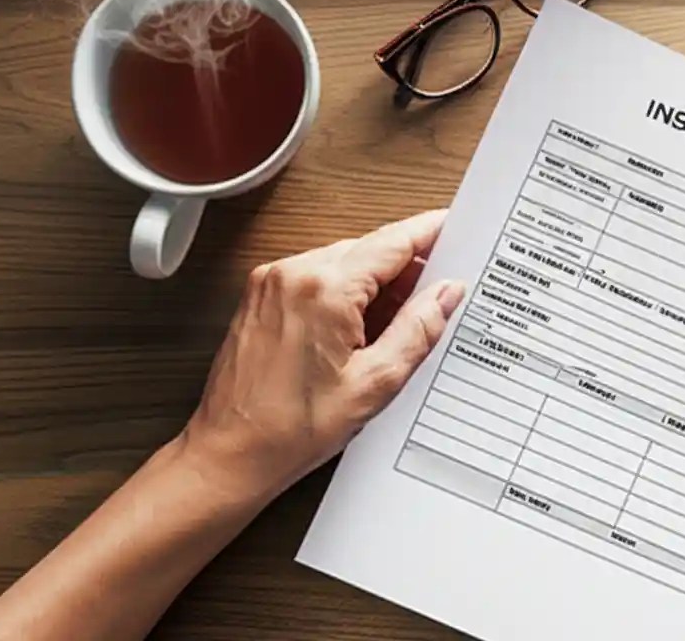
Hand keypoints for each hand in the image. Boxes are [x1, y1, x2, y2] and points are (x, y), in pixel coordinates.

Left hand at [180, 210, 465, 501]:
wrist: (229, 454)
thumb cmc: (289, 430)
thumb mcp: (375, 383)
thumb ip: (418, 330)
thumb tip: (446, 293)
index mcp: (325, 289)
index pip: (393, 242)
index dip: (430, 233)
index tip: (454, 230)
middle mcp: (293, 274)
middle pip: (369, 249)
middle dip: (405, 270)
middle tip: (437, 299)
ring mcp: (271, 282)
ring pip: (343, 263)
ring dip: (375, 285)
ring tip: (394, 331)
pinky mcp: (261, 296)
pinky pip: (316, 278)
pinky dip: (345, 294)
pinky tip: (359, 332)